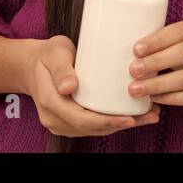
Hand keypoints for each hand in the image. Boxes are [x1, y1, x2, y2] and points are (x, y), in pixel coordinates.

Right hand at [22, 35, 159, 137]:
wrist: (31, 65)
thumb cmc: (46, 55)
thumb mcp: (54, 53)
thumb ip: (62, 68)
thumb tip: (69, 88)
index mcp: (50, 102)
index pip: (81, 119)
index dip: (106, 121)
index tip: (130, 118)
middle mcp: (55, 118)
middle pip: (93, 128)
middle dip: (122, 124)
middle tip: (151, 114)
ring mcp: (61, 123)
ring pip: (95, 129)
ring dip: (122, 125)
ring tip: (148, 115)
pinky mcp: (69, 122)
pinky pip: (92, 126)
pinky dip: (112, 122)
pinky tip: (132, 115)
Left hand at [128, 16, 182, 111]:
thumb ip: (174, 41)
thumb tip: (137, 53)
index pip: (181, 31)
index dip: (158, 40)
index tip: (137, 49)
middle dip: (156, 62)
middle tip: (134, 70)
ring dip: (160, 84)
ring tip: (138, 89)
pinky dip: (172, 98)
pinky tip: (156, 98)